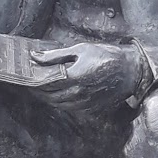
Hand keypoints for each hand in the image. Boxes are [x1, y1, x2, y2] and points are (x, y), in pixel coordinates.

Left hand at [31, 41, 145, 110]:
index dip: (33, 82)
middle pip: (49, 97)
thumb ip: (56, 55)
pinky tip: (60, 95)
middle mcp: (77, 93)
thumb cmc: (106, 56)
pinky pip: (70, 108)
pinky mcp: (90, 108)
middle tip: (32, 84)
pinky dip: (61, 103)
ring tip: (43, 90)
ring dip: (48, 98)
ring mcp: (84, 103)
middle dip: (38, 91)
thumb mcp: (80, 49)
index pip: (45, 84)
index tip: (27, 78)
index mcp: (73, 77)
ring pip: (58, 104)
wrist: (130, 71)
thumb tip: (35, 56)